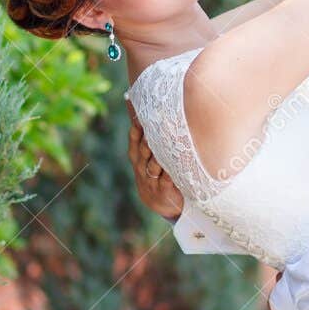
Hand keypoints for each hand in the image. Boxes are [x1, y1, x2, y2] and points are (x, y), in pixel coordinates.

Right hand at [128, 101, 182, 220]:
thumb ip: (149, 134)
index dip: (137, 127)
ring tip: (162, 147)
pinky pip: (166, 180)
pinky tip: (174, 167)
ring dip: (157, 156)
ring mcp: (151, 179)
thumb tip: (143, 107)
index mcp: (137, 155)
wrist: (163, 203)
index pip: (135, 138)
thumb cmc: (158, 172)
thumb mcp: (151, 154)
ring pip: (153, 165)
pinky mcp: (162, 191)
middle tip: (152, 129)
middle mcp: (142, 166)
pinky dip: (169, 174)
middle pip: (143, 150)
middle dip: (147, 140)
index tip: (141, 115)